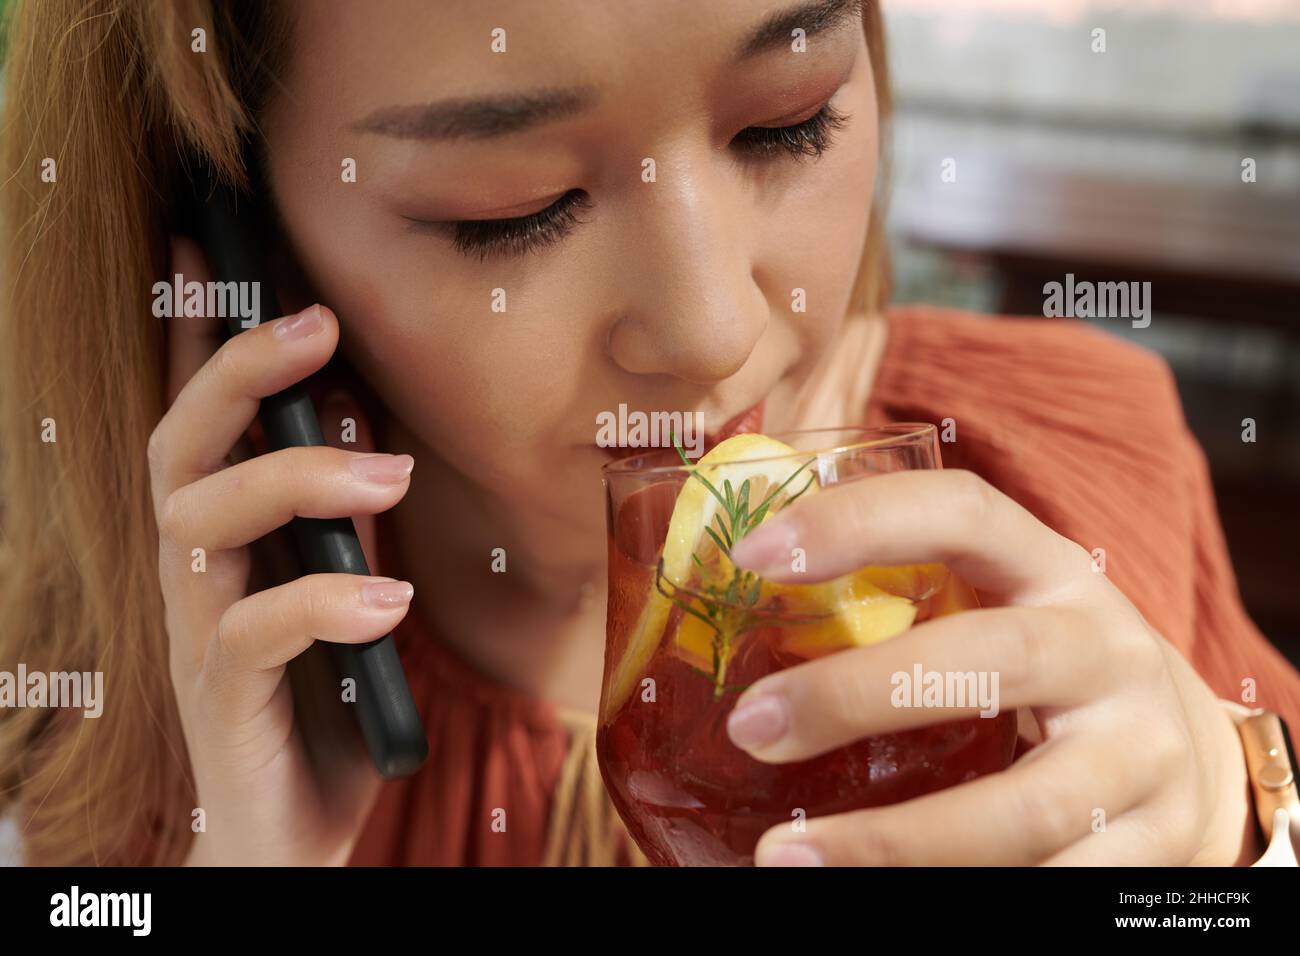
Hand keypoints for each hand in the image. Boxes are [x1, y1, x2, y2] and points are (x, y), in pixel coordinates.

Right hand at [151, 237, 410, 864]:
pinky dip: (324, 604)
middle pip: (179, 448)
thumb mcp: (342, 592)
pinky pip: (256, 633)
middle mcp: (194, 575)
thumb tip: (366, 429)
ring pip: (203, 524)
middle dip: (239, 374)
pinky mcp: (225, 701)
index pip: (196, 421)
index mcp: (222, 541)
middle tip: (318, 324)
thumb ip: (341, 522)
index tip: (212, 252)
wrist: (292, 830)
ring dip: (300, 481)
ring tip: (390, 476)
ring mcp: (199, 636)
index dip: (196, 337)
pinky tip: (387, 604)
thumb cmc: (321, 699)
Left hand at [726, 468, 1256, 865]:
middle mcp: (1106, 652)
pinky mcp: (1154, 846)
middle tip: (753, 726)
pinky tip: (872, 897)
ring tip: (786, 855)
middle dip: (858, 695)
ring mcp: (1141, 754)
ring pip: (1024, 809)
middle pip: (989, 659)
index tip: (755, 553)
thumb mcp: (998, 612)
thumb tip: (736, 615)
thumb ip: (906, 606)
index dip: (859, 520)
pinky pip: (1055, 883)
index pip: (961, 512)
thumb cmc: (1047, 672)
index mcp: (1053, 571)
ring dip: (893, 842)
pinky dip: (959, 894)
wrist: (1188, 755)